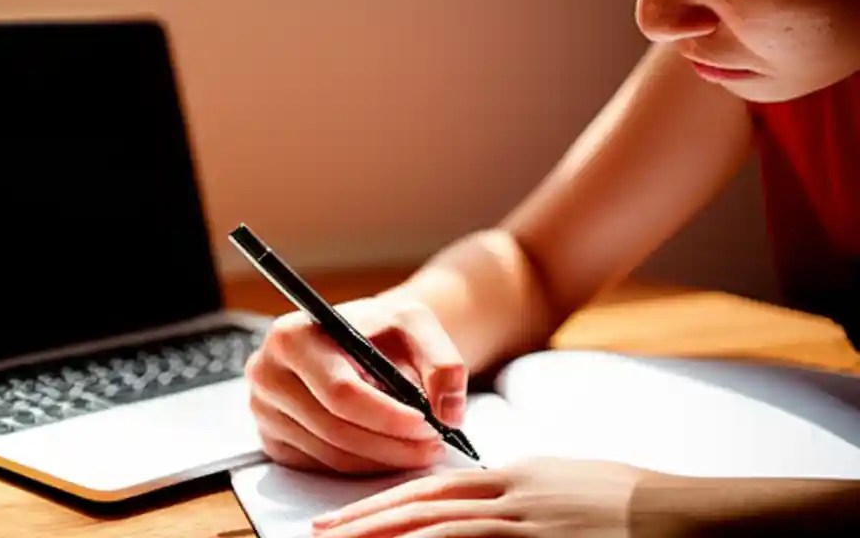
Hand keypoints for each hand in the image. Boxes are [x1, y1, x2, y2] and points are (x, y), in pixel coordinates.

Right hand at [244, 288, 466, 474]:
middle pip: (334, 429)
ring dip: (382, 459)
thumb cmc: (379, 329)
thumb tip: (449, 413)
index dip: (387, 416)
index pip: (340, 392)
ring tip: (420, 447)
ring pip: (331, 455)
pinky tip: (388, 450)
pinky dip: (362, 465)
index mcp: (292, 336)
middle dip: (392, 444)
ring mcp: (264, 411)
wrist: (352, 338)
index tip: (429, 425)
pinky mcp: (272, 439)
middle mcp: (267, 373)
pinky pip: (322, 466)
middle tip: (434, 445)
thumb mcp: (415, 325)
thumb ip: (442, 362)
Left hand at [311, 457, 652, 537]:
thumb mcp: (563, 482)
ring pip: (440, 533)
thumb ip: (516, 491)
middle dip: (367, 521)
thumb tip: (479, 502)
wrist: (686, 516)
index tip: (347, 516)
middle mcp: (511, 496)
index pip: (431, 488)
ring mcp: (527, 526)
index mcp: (513, 475)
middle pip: (422, 507)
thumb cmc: (631, 504)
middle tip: (320, 533)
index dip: (383, 502)